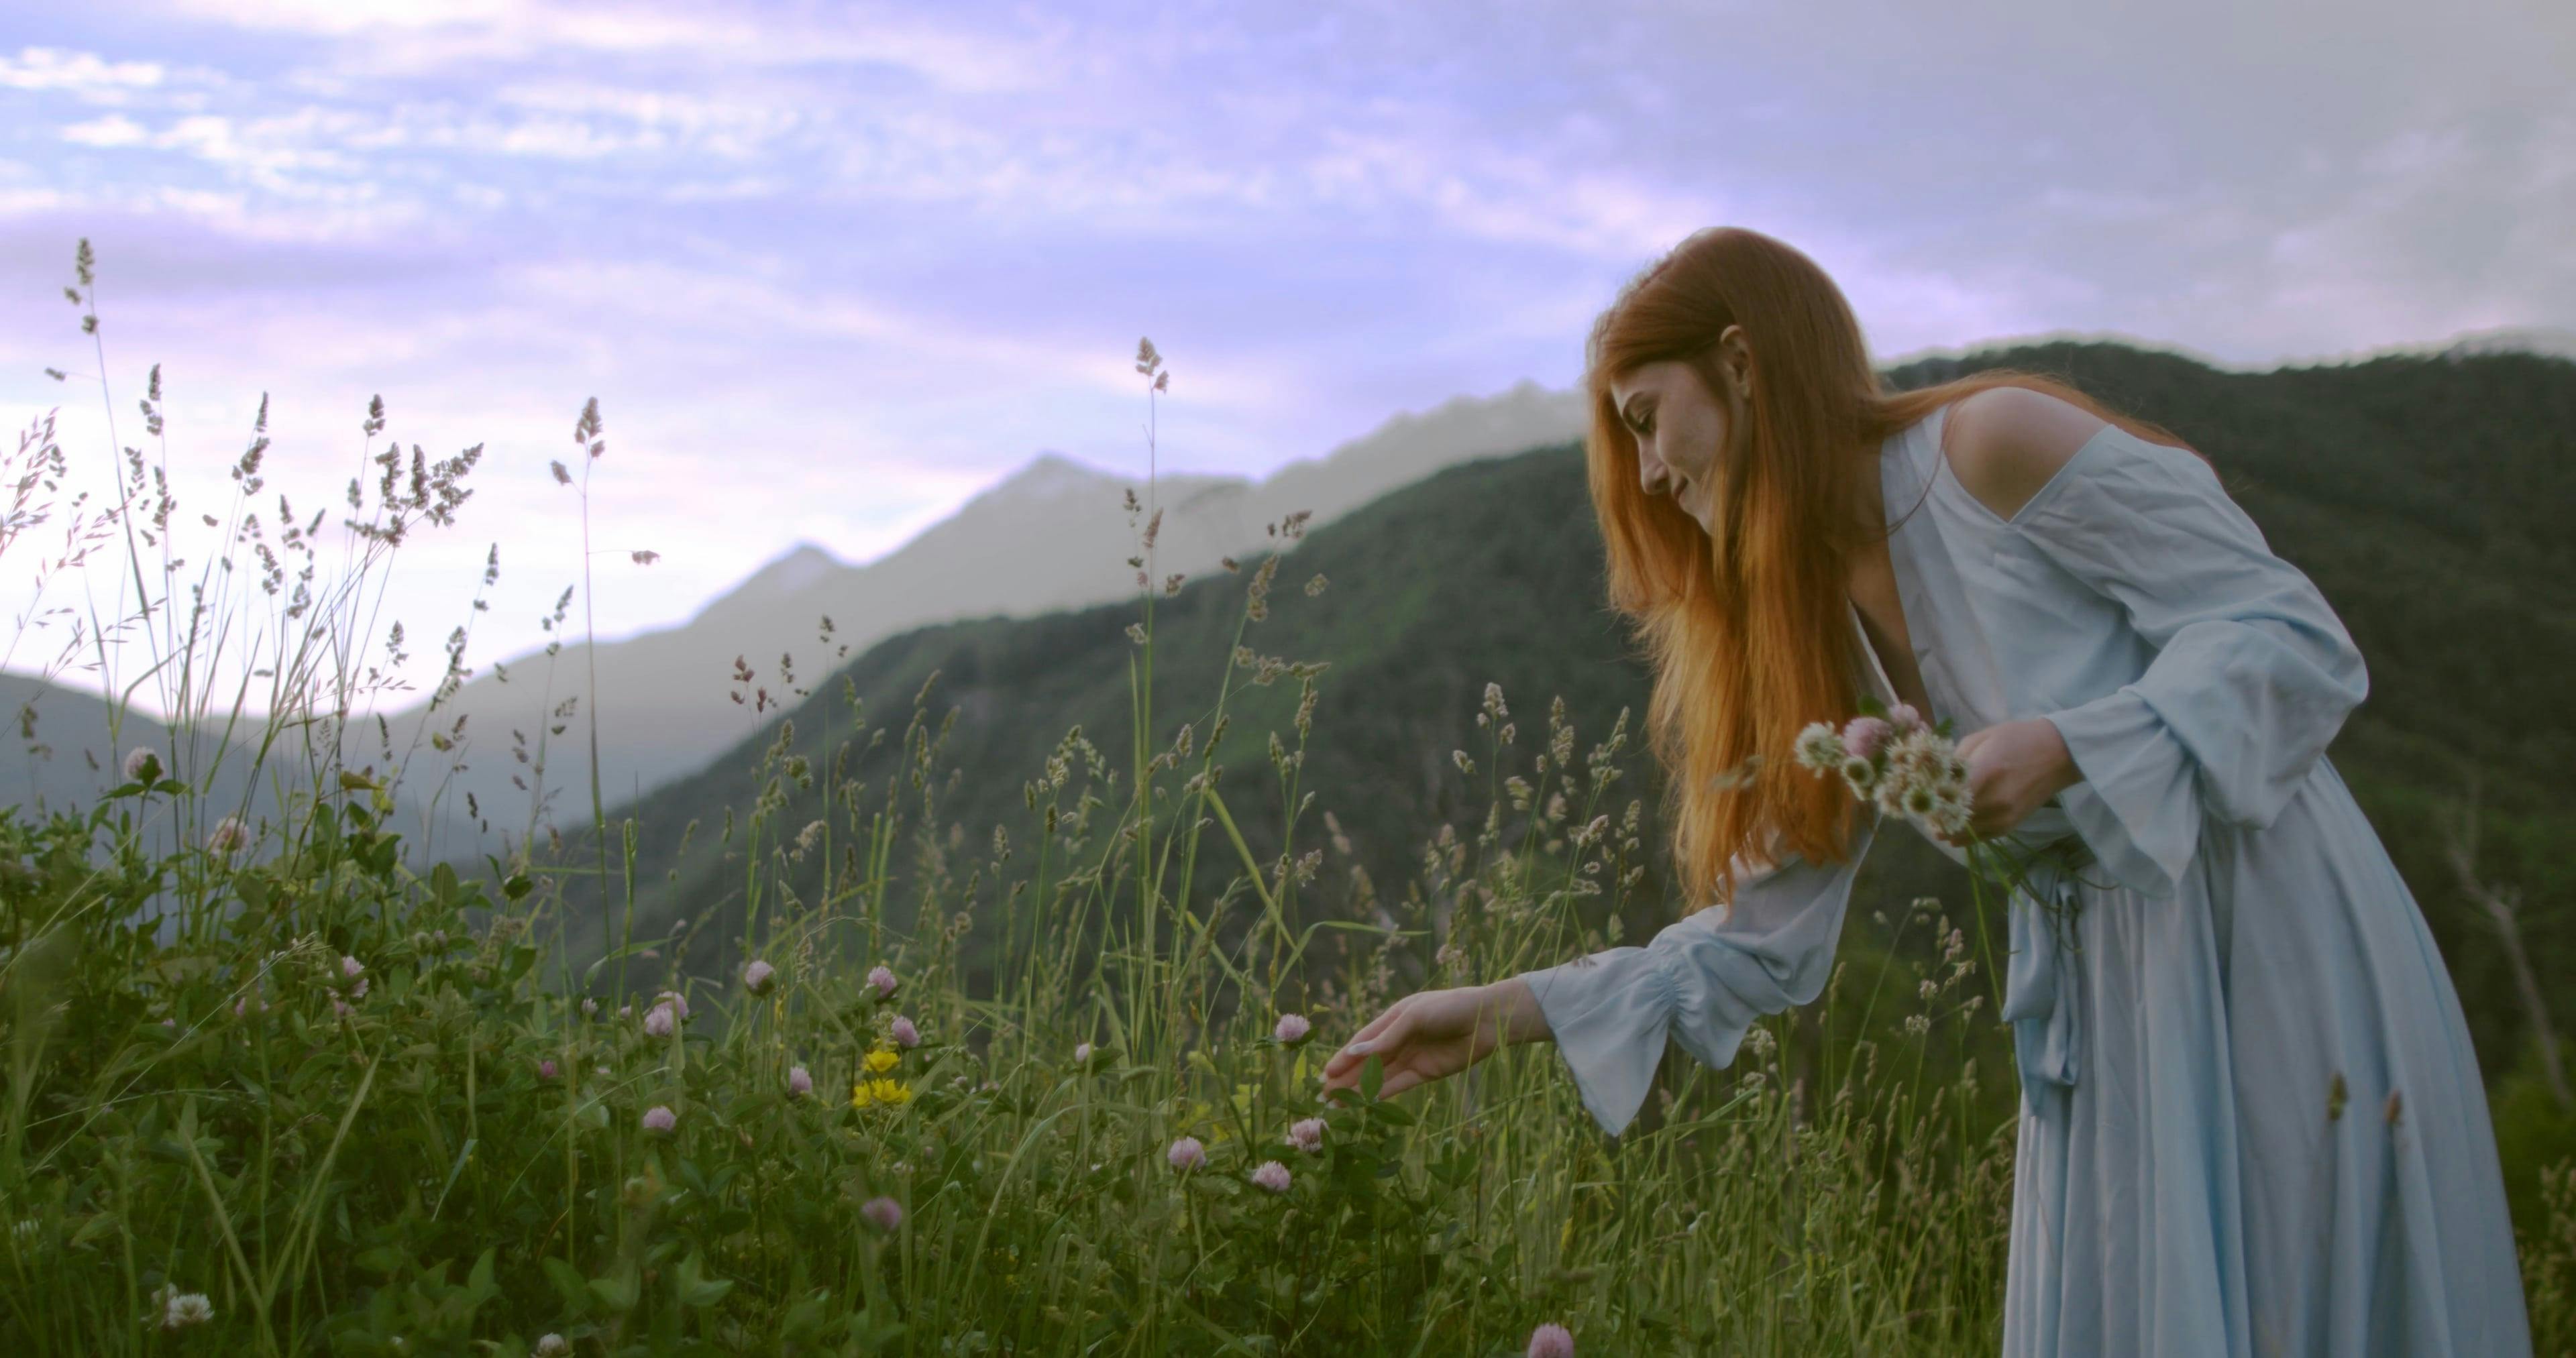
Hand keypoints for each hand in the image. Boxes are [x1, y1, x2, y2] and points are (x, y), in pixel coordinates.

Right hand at [1318, 980, 1544, 1103]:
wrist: (1488, 1020)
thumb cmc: (1450, 1008)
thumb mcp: (1414, 1017)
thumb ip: (1386, 1038)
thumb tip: (1354, 1053)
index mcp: (1393, 1018)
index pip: (1362, 1042)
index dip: (1343, 1057)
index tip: (1325, 1074)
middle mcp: (1399, 1039)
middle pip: (1367, 1062)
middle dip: (1346, 1077)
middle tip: (1324, 1095)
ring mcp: (1412, 1057)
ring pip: (1380, 1076)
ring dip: (1360, 1089)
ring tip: (1338, 1104)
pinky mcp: (1426, 1073)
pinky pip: (1399, 1085)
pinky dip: (1382, 1094)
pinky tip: (1366, 1103)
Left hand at [1937, 717, 2079, 847]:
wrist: (2058, 754)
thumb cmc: (2017, 739)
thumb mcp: (1980, 739)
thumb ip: (1954, 761)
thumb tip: (1933, 778)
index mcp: (1984, 773)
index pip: (1944, 796)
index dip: (1927, 797)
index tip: (1917, 793)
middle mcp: (1993, 801)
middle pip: (1949, 818)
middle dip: (1933, 813)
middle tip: (1924, 806)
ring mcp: (2002, 817)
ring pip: (1960, 833)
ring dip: (1945, 826)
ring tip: (1936, 816)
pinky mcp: (2009, 827)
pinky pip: (1976, 839)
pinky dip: (1962, 834)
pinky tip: (1952, 826)